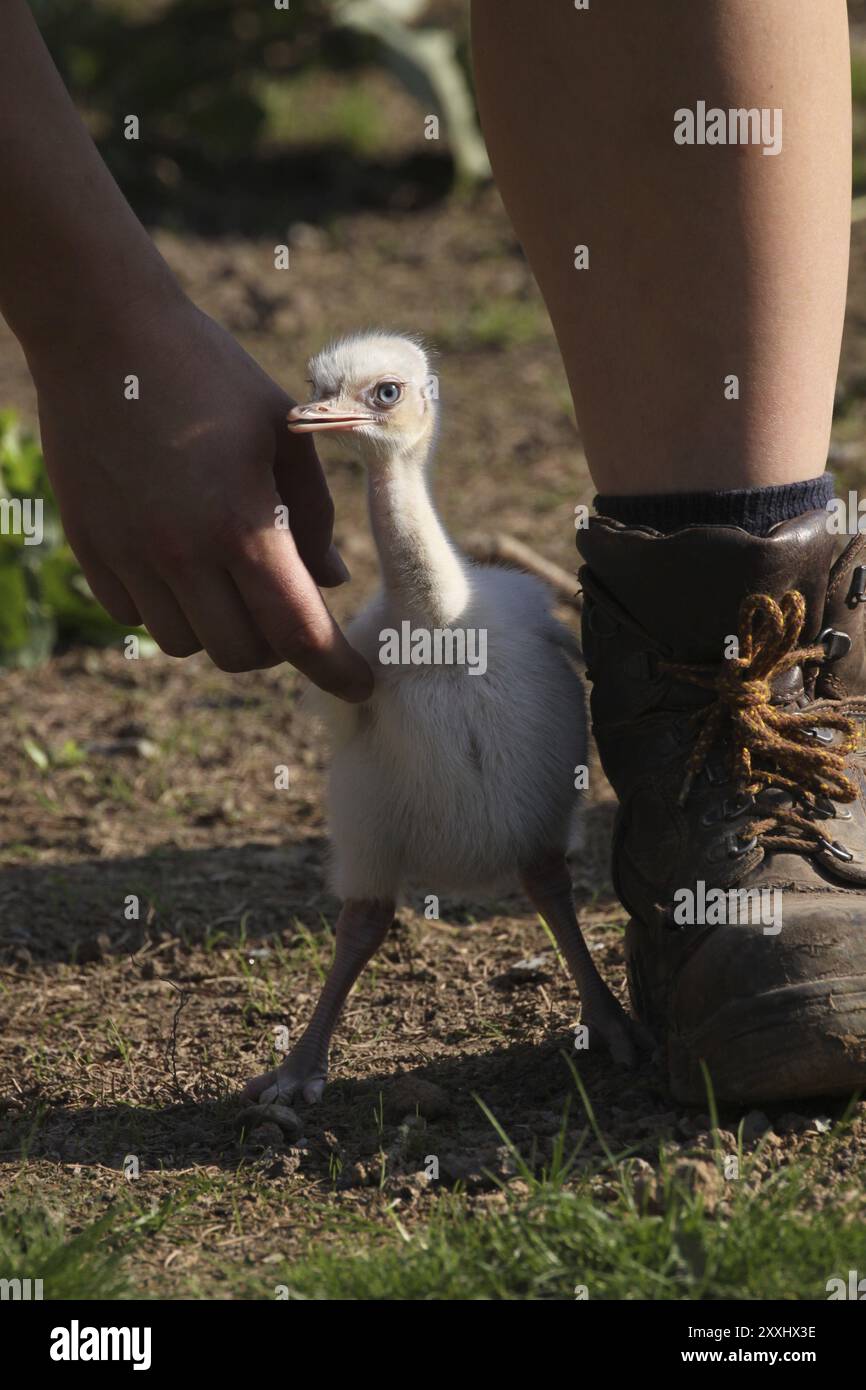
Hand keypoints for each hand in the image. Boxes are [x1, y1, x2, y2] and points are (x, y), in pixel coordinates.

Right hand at [29, 295, 372, 698]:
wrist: (102, 333)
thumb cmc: (211, 375)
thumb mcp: (286, 435)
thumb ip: (314, 517)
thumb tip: (333, 584)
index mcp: (243, 525)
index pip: (299, 633)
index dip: (337, 670)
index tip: (361, 685)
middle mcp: (182, 554)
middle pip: (243, 653)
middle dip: (279, 647)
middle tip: (292, 608)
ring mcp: (128, 556)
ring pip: (186, 644)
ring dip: (221, 628)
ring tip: (232, 576)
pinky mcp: (90, 548)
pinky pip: (136, 615)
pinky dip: (168, 607)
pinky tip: (181, 561)